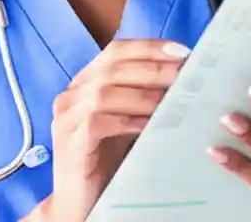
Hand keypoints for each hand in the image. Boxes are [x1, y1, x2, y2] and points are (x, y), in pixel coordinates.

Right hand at [39, 39, 190, 221]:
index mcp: (84, 82)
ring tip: (172, 100)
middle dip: (152, 68)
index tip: (182, 51)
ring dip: (143, 94)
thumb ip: (144, 97)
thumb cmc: (108, 159)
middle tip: (184, 74)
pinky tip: (149, 125)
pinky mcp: (69, 141)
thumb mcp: (128, 120)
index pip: (115, 51)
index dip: (148, 48)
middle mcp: (70, 95)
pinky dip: (127, 119)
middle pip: (112, 68)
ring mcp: (66, 117)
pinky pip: (98, 121)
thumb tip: (184, 75)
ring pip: (105, 92)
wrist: (80, 202)